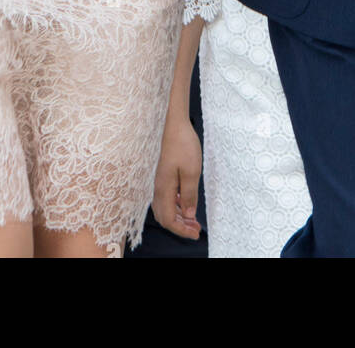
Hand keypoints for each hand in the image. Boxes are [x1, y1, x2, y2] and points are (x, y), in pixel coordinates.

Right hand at [151, 111, 202, 239]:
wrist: (171, 122)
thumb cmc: (182, 144)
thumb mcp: (192, 171)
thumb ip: (189, 194)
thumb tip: (188, 214)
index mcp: (164, 189)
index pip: (169, 220)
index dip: (181, 230)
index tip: (196, 234)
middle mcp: (158, 187)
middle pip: (165, 217)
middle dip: (180, 226)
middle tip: (196, 229)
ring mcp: (159, 180)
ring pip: (165, 207)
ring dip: (179, 215)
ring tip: (194, 218)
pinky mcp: (162, 173)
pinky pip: (166, 196)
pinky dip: (176, 204)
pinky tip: (186, 200)